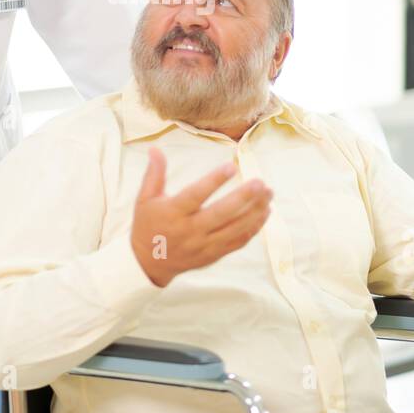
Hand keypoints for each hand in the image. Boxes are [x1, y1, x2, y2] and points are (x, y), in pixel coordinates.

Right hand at [130, 148, 272, 287]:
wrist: (149, 263)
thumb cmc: (148, 225)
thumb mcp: (144, 199)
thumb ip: (154, 174)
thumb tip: (155, 148)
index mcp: (173, 213)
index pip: (195, 196)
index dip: (213, 181)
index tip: (230, 166)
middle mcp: (190, 231)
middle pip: (221, 214)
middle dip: (243, 198)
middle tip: (260, 183)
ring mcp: (204, 245)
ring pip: (235, 229)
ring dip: (255, 212)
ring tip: (269, 194)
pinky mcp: (214, 255)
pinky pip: (238, 242)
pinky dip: (254, 228)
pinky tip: (264, 212)